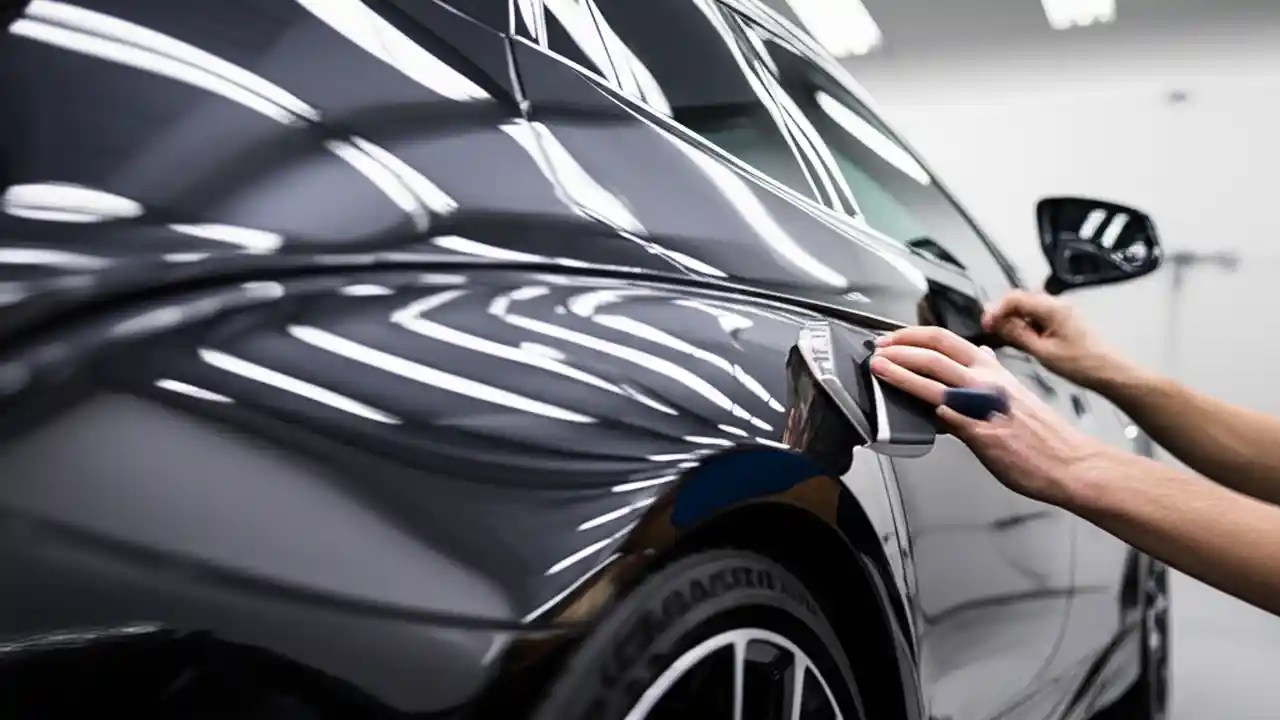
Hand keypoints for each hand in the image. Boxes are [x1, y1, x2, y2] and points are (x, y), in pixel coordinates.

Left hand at [871, 326, 1109, 505]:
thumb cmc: (1042, 434)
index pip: (946, 340)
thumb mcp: (1012, 394)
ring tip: (878, 367)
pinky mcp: (981, 434)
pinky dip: (926, 408)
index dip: (913, 335)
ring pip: (935, 379)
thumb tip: (972, 363)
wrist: (1069, 462)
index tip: (891, 338)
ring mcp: (982, 407)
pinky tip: (905, 407)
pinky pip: (947, 417)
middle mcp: (986, 382)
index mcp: (992, 370)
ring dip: (901, 371)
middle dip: (900, 348)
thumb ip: (988, 378)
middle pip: (935, 352)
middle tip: (877, 349)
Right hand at [982, 291, 1119, 388]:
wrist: (1110, 371)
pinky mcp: (1063, 320)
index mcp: (1051, 308)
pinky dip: (1024, 323)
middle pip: (1021, 300)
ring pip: (1028, 308)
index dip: (995, 309)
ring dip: (1012, 318)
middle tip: (988, 330)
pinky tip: (1019, 337)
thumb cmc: (1078, 363)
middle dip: (1002, 312)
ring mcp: (1061, 311)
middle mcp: (1056, 304)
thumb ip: (1018, 335)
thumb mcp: (1043, 352)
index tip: (984, 326)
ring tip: (1001, 334)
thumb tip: (996, 323)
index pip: (1015, 298)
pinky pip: (1037, 316)